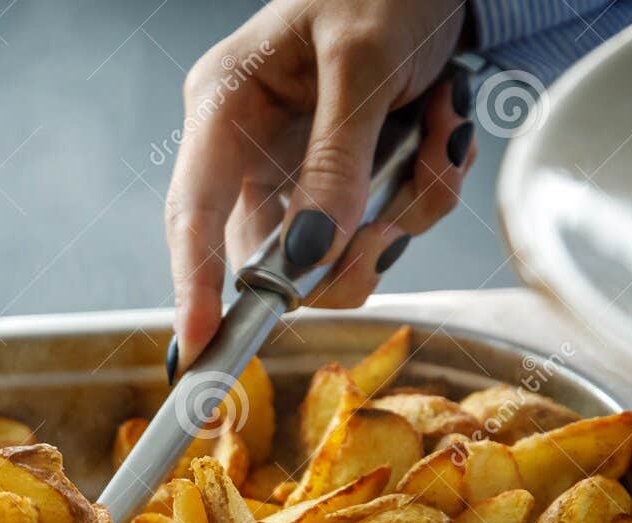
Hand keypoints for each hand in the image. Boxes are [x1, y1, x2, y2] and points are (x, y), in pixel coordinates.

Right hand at [165, 0, 476, 366]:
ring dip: (407, 206)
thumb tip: (307, 255)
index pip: (190, 214)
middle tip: (392, 224)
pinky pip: (384, 226)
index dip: (191, 287)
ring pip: (339, 253)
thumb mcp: (363, 63)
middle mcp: (252, 148)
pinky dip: (428, 185)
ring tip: (438, 126)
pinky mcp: (347, 181)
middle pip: (275, 258)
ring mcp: (300, 170)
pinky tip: (440, 123)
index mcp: (225, 106)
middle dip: (349, 250)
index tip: (198, 349)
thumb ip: (336, 161)